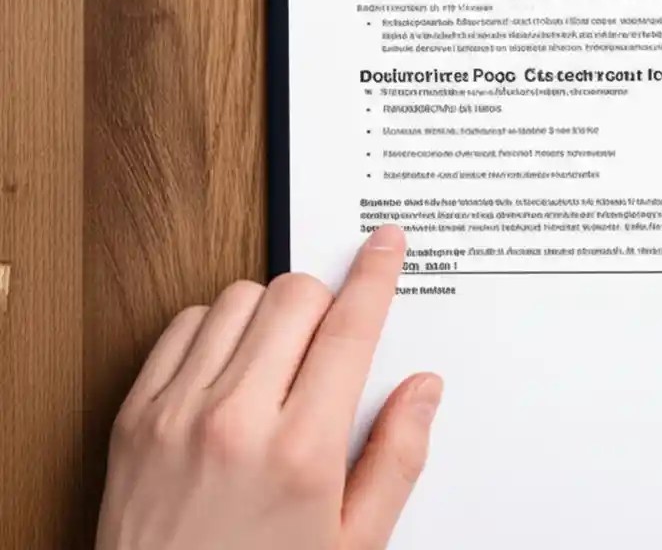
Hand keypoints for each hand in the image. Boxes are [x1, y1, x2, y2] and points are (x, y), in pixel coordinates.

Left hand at [96, 225, 440, 549]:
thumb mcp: (355, 543)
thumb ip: (397, 459)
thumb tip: (422, 390)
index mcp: (303, 451)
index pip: (350, 329)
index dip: (375, 275)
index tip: (385, 245)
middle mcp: (237, 420)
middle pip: (295, 297)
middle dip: (327, 299)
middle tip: (333, 333)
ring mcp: (178, 412)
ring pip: (238, 298)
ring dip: (270, 312)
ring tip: (280, 354)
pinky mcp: (135, 415)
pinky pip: (182, 325)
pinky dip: (215, 327)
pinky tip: (231, 363)